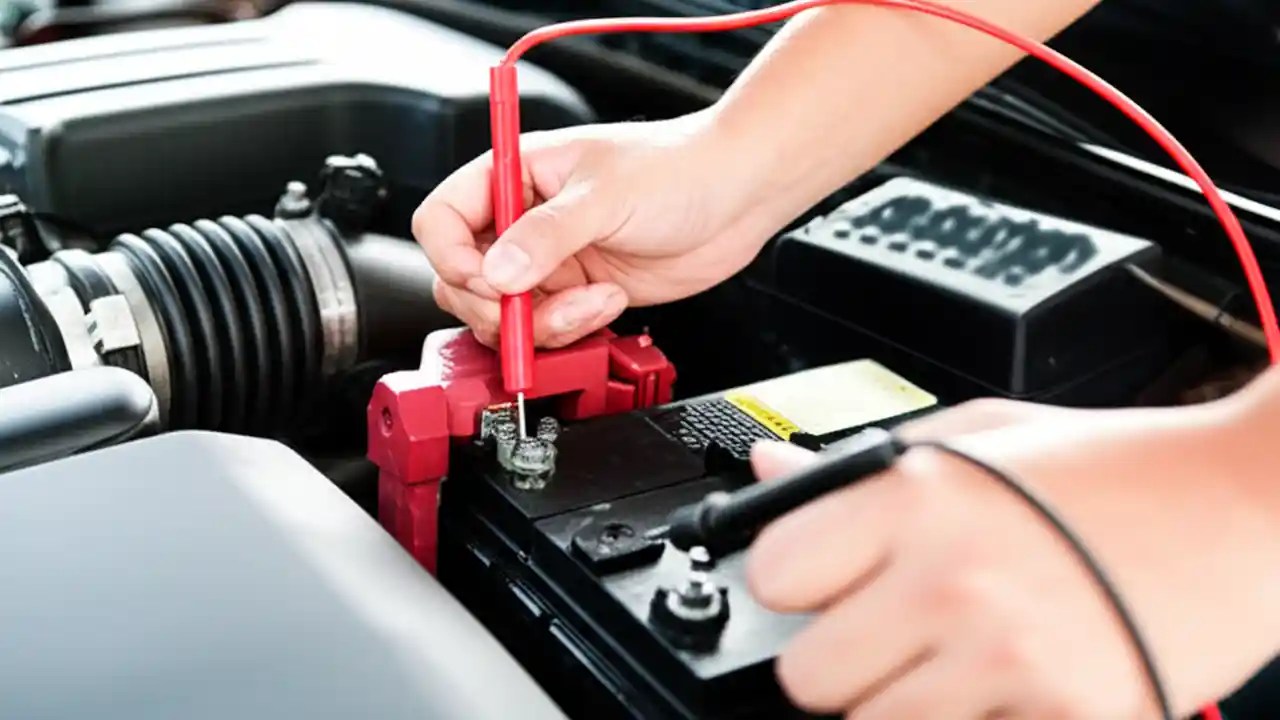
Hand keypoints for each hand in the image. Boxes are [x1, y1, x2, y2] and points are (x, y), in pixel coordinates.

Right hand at [411, 112, 789, 347]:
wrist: (737, 196)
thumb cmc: (677, 168)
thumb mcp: (605, 195)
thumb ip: (546, 236)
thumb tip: (497, 273)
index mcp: (513, 176)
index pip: (442, 220)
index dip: (453, 257)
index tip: (489, 281)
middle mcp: (523, 221)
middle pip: (462, 280)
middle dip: (497, 305)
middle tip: (534, 304)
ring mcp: (550, 262)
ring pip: (504, 316)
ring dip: (541, 323)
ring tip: (590, 302)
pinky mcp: (578, 295)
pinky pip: (549, 331)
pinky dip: (572, 330)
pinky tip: (608, 302)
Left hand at [745, 397, 1279, 718]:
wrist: (1245, 505)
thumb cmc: (1112, 467)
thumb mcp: (977, 436)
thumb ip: (858, 466)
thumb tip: (768, 470)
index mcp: (915, 501)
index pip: (773, 573)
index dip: (790, 582)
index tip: (818, 583)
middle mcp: (951, 583)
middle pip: (808, 677)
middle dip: (838, 658)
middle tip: (890, 631)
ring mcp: (1009, 663)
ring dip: (901, 702)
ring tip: (957, 657)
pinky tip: (1009, 684)